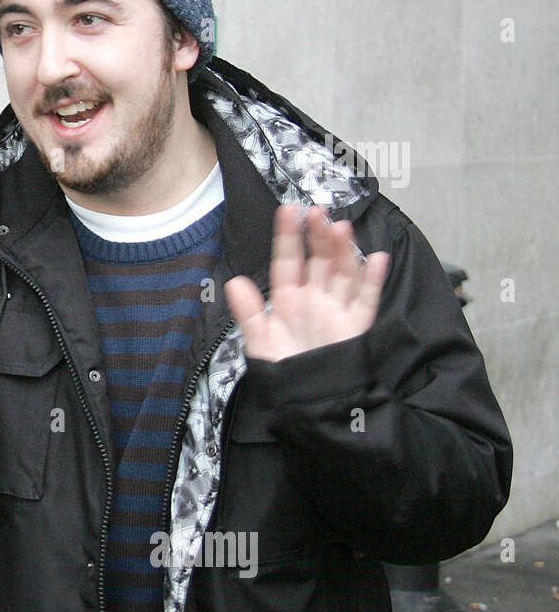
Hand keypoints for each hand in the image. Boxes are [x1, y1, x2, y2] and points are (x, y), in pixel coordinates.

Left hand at [226, 204, 388, 362]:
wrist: (307, 400)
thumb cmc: (282, 370)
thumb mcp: (259, 341)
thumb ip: (248, 312)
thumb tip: (233, 283)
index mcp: (288, 299)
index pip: (287, 261)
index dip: (287, 236)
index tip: (288, 211)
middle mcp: (313, 298)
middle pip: (318, 261)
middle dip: (318, 237)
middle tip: (317, 213)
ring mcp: (336, 309)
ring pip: (343, 272)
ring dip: (344, 250)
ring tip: (341, 228)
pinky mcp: (355, 325)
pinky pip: (366, 299)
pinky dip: (373, 279)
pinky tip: (377, 259)